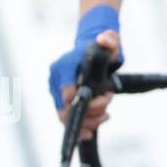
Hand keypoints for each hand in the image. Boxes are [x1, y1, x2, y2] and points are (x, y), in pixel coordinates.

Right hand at [51, 5, 123, 134]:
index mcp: (65, 65)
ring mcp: (56, 94)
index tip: (83, 101)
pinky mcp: (60, 104)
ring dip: (88, 121)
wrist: (89, 55)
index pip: (64, 82)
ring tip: (106, 116)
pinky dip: (82, 126)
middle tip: (107, 109)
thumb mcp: (109, 43)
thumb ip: (110, 40)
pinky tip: (96, 126)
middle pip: (64, 105)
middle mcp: (56, 80)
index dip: (70, 94)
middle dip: (88, 111)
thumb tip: (104, 39)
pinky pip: (67, 120)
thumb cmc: (100, 50)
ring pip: (65, 116)